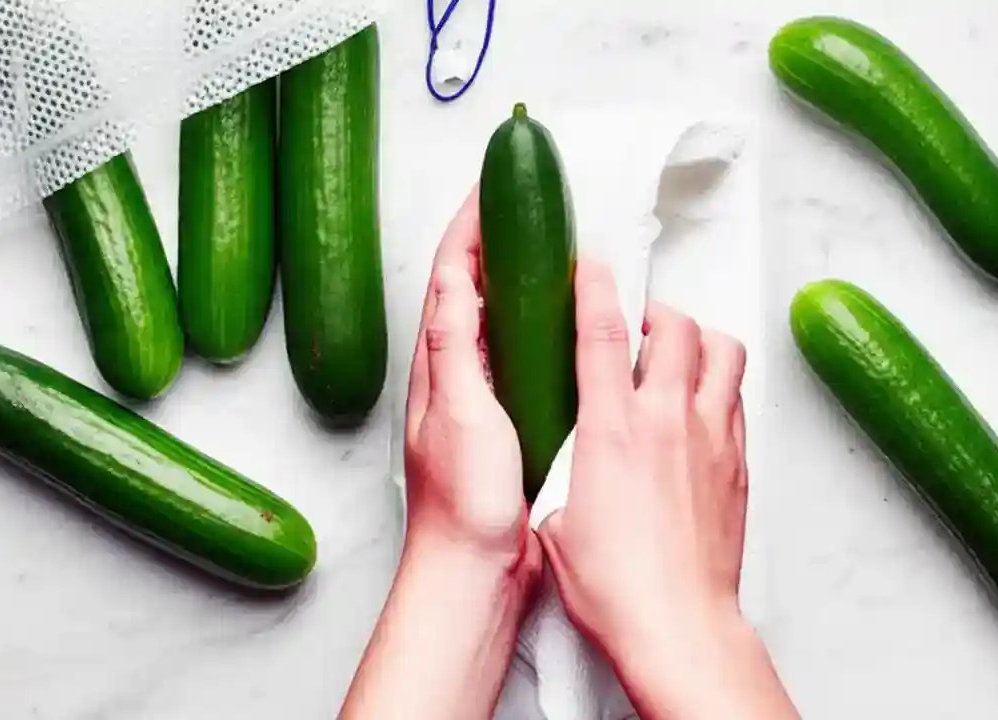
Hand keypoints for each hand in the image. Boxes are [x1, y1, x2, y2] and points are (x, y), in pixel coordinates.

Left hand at [402, 187, 539, 583]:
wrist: (474, 570)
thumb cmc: (462, 504)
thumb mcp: (458, 412)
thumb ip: (454, 342)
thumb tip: (453, 273)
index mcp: (438, 363)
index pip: (450, 272)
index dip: (470, 224)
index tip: (494, 184)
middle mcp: (454, 372)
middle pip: (469, 285)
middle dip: (492, 236)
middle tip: (524, 201)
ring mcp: (480, 395)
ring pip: (496, 317)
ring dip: (514, 275)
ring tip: (546, 245)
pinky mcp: (507, 419)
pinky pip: (519, 355)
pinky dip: (535, 324)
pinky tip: (560, 325)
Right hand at [539, 261, 794, 717]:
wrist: (678, 625)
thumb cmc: (618, 587)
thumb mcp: (558, 521)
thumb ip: (564, 475)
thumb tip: (566, 466)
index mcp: (611, 429)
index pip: (601, 332)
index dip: (594, 286)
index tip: (590, 266)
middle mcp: (667, 421)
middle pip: (676, 326)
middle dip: (656, 312)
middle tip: (640, 323)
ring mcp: (711, 439)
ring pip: (722, 353)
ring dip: (700, 341)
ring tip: (679, 355)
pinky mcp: (738, 464)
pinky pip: (736, 401)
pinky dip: (719, 389)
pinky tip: (699, 410)